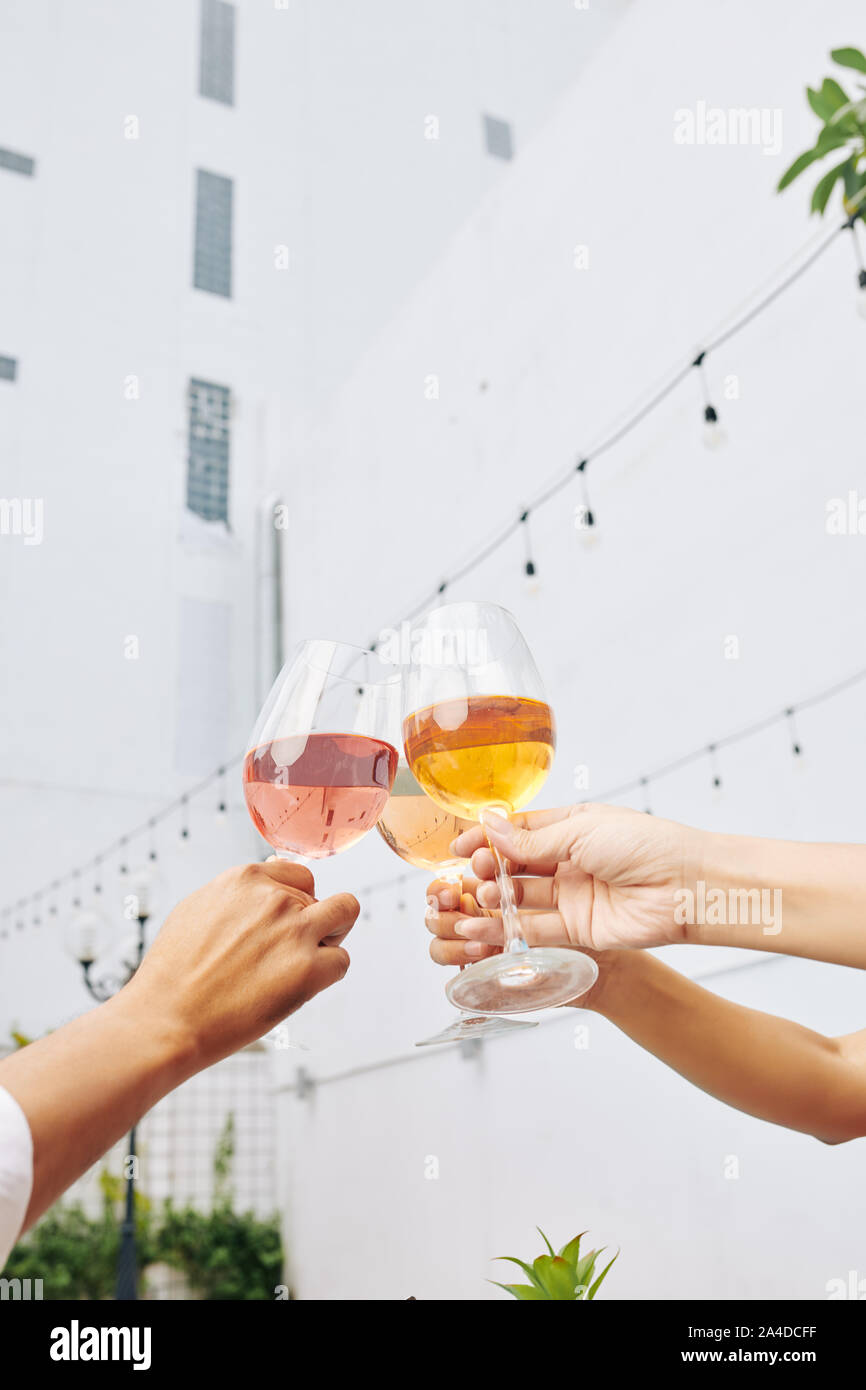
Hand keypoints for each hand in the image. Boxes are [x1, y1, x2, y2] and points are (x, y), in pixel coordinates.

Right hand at [124, 861, 357, 1065]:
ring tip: (301, 964)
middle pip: (322, 898)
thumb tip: (276, 867)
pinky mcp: (309, 970)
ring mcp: (294, 931)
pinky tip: (296, 990)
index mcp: (246, 878)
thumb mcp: (198, 908)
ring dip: (331, 937)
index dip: (296, 902)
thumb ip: (241, 892)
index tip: (281, 927)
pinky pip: (342, 961)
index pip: (300, 876)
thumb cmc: (174, 972)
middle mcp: (274, 897)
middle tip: (282, 957)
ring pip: (347, 912)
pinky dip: (325, 976)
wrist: (164, 1020)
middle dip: (311, 925)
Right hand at [426, 804, 699, 954]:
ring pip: (521, 900)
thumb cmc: (644, 845)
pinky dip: (507, 931)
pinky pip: (535, 930)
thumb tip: (491, 829)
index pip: (520, 833)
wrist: (685, 886)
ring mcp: (572, 896)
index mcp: (573, 828)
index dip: (489, 839)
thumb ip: (533, 841)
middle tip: (472, 873)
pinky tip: (482, 928)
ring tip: (470, 903)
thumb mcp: (581, 832)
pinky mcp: (578, 930)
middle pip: (516, 867)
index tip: (460, 846)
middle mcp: (570, 862)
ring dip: (493, 902)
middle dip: (489, 870)